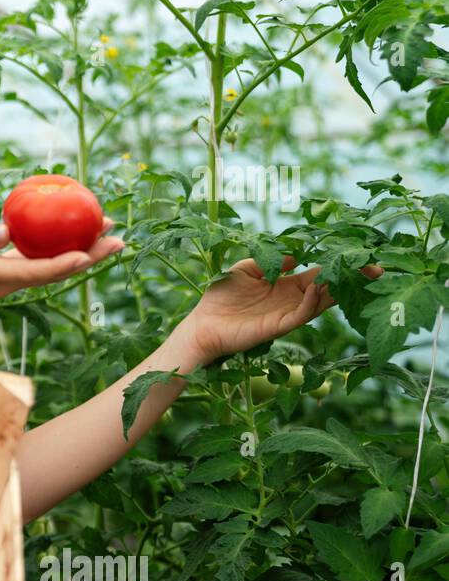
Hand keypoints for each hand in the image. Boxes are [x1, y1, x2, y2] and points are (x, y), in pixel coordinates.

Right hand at [0, 218, 123, 331]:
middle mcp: (14, 280)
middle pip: (60, 269)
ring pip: (58, 265)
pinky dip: (66, 246)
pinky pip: (47, 260)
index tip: (87, 252)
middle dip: (91, 254)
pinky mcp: (15, 273)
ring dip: (86, 250)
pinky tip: (76, 230)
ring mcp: (17, 278)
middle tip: (118, 236)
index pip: (37, 271)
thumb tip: (7, 231)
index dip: (64, 263)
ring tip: (109, 229)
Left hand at [173, 255, 383, 366]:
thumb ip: (271, 260)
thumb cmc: (220, 296)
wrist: (202, 324)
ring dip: (337, 289)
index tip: (361, 257)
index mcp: (286, 286)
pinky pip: (301, 314)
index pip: (320, 275)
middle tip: (376, 268)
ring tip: (354, 274)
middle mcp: (292, 300)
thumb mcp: (246, 269)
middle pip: (329, 289)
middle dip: (351, 279)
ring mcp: (287, 314)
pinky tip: (317, 288)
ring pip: (320, 302)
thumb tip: (294, 253)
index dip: (339, 266)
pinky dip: (311, 302)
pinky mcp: (278, 326)